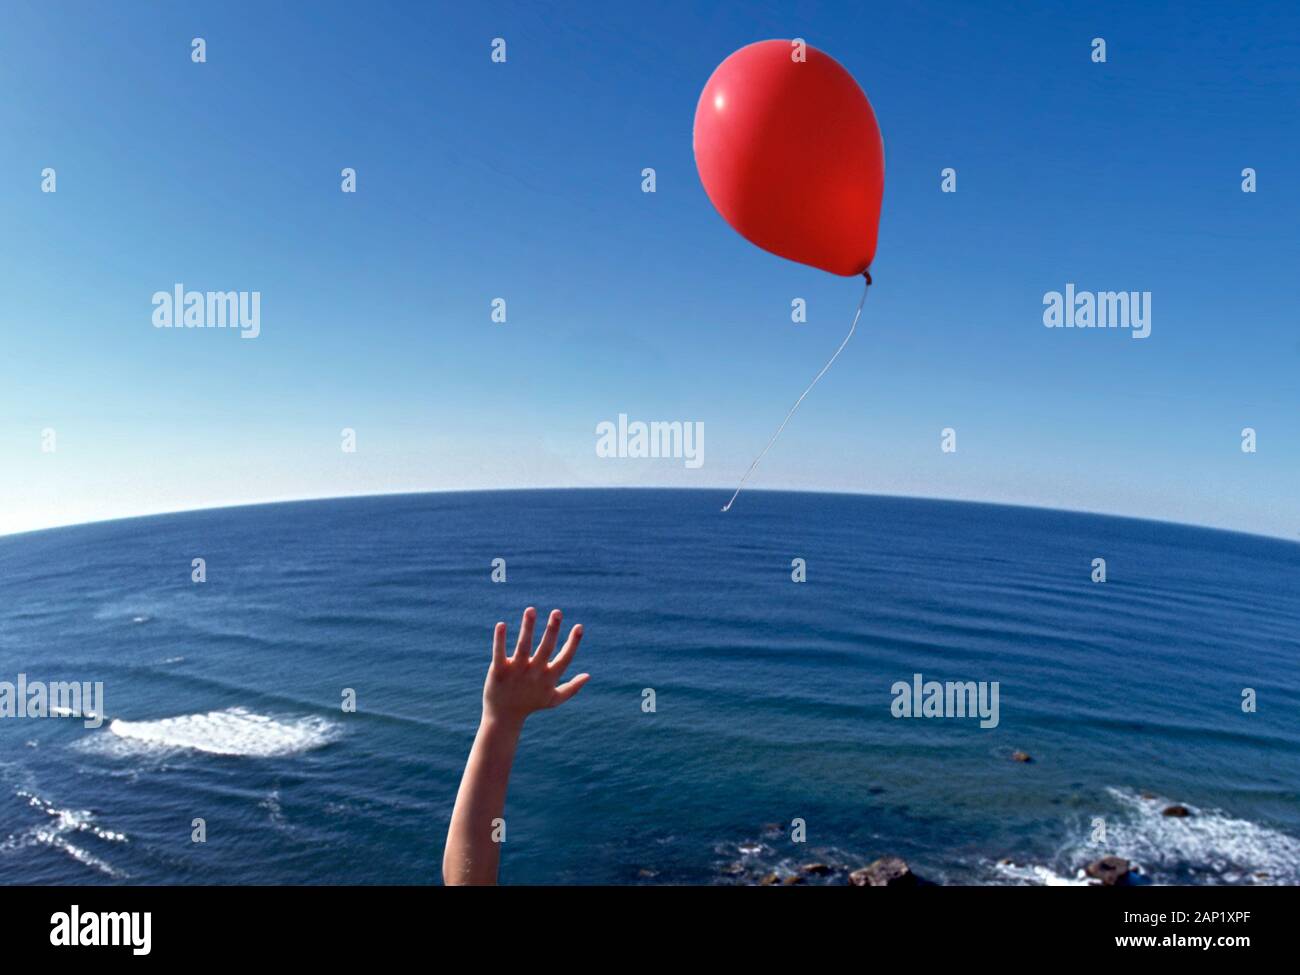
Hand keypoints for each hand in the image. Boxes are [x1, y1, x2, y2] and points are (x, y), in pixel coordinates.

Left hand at [483, 607, 588, 726]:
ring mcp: (516, 672)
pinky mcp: (498, 671)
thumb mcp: (554, 699)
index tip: (579, 626)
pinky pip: (499, 653)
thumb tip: (588, 675)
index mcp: (549, 677)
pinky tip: (501, 625)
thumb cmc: (530, 705)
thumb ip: (572, 688)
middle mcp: (534, 673)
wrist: (503, 717)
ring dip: (527, 628)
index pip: (565, 658)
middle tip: (557, 612)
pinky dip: (500, 640)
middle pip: (546, 648)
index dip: (573, 643)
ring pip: (523, 647)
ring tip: (531, 609)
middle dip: (552, 630)